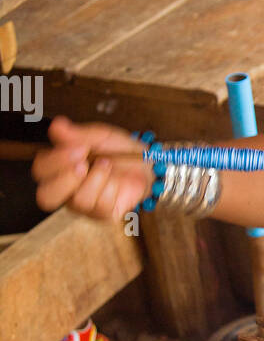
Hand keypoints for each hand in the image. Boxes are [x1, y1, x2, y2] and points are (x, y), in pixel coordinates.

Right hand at [32, 116, 152, 221]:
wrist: (146, 163)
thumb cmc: (118, 150)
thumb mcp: (99, 136)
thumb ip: (78, 134)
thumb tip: (57, 126)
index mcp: (59, 168)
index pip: (41, 171)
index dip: (55, 161)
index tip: (79, 148)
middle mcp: (66, 190)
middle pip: (46, 197)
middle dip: (65, 179)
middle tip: (84, 164)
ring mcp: (84, 205)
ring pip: (78, 201)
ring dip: (96, 178)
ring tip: (108, 165)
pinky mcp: (102, 215)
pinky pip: (101, 206)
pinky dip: (111, 189)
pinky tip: (117, 181)